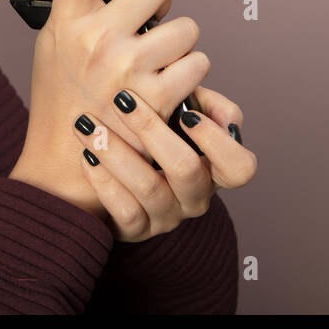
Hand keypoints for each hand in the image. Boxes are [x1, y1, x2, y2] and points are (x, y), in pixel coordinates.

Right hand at [9, 0, 210, 220]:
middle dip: (163, 11)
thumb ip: (84, 15)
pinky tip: (166, 95)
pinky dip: (191, 82)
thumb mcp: (55, 48)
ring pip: (187, 30)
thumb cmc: (61, 108)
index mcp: (68, 18)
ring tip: (153, 73)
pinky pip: (198, 67)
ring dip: (180, 50)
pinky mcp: (155, 95)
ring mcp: (126, 65)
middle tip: (145, 37)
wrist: (64, 169)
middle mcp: (96, 36)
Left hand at [76, 83, 256, 241]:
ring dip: (117, 151)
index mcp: (216, 171)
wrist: (121, 171)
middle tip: (122, 100)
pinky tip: (88, 155)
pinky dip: (104, 180)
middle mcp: (196, 198)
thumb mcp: (183, 113)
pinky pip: (124, 211)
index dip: (217, 142)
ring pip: (149, 188)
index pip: (240, 168)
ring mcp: (168, 217)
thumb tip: (207, 98)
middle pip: (187, 171)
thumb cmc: (159, 132)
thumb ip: (201, 100)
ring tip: (89, 123)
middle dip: (153, 131)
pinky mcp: (137, 230)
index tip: (186, 113)